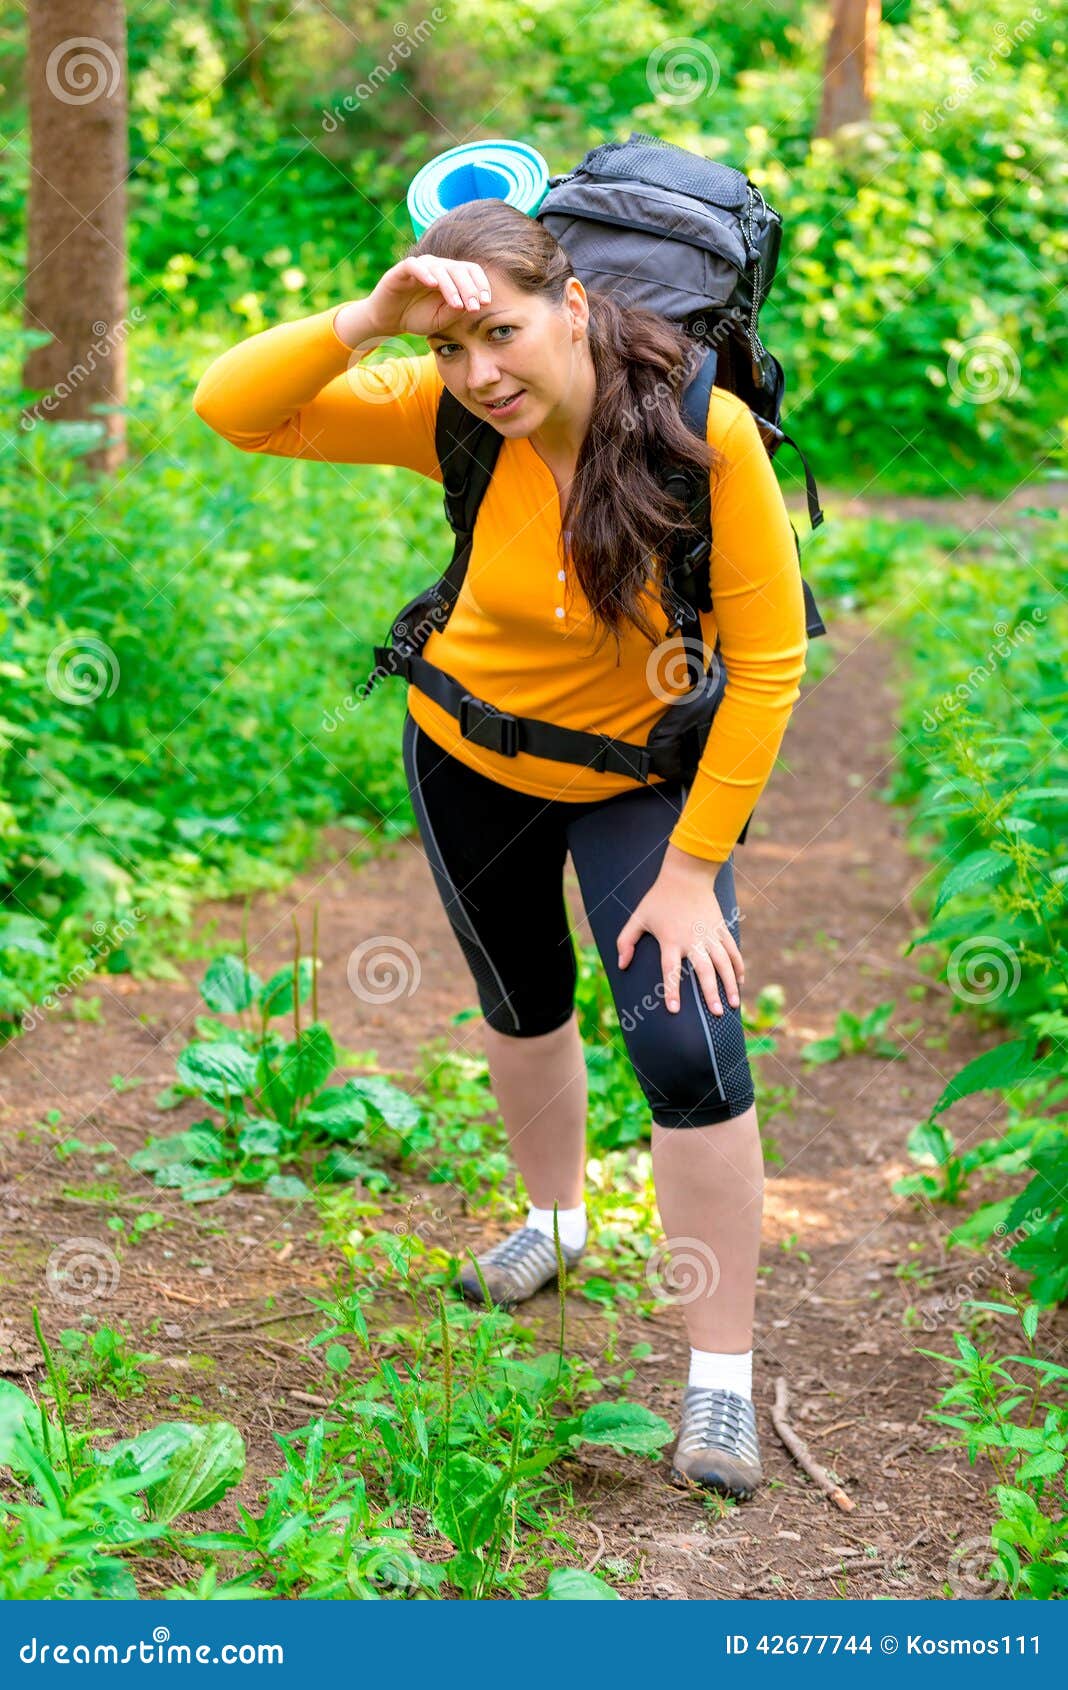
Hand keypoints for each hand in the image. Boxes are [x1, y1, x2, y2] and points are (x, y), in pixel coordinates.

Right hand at [366, 255, 493, 339]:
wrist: (390, 320)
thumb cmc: (417, 317)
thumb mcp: (442, 319)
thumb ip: (456, 311)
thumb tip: (473, 304)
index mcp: (451, 276)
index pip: (471, 271)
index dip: (480, 284)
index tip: (486, 303)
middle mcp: (438, 267)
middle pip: (459, 269)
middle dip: (469, 288)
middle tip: (474, 307)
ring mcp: (421, 267)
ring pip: (440, 268)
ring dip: (451, 286)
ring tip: (456, 304)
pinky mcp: (402, 270)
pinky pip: (415, 265)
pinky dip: (425, 272)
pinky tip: (433, 284)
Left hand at [616, 845, 742, 1015]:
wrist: (686, 875)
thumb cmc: (658, 899)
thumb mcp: (638, 917)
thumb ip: (626, 941)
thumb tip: (621, 965)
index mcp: (671, 939)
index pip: (670, 970)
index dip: (671, 990)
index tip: (673, 1010)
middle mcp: (693, 939)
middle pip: (704, 970)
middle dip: (711, 993)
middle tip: (716, 1013)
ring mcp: (710, 934)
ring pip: (724, 963)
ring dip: (730, 984)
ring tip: (733, 1005)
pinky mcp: (722, 928)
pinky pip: (733, 951)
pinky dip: (738, 967)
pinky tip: (740, 982)